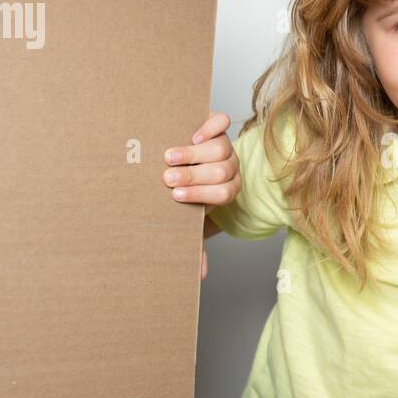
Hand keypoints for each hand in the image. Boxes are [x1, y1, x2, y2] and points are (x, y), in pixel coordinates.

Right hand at [164, 110, 241, 279]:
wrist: (184, 162)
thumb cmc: (186, 193)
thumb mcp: (189, 218)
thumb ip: (195, 243)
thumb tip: (200, 275)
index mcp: (227, 190)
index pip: (222, 194)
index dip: (201, 194)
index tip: (176, 197)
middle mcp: (230, 168)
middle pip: (221, 170)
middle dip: (193, 175)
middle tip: (167, 178)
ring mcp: (226, 146)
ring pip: (221, 148)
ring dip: (194, 153)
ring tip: (169, 157)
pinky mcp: (217, 126)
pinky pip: (221, 122)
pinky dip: (209, 127)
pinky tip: (192, 133)